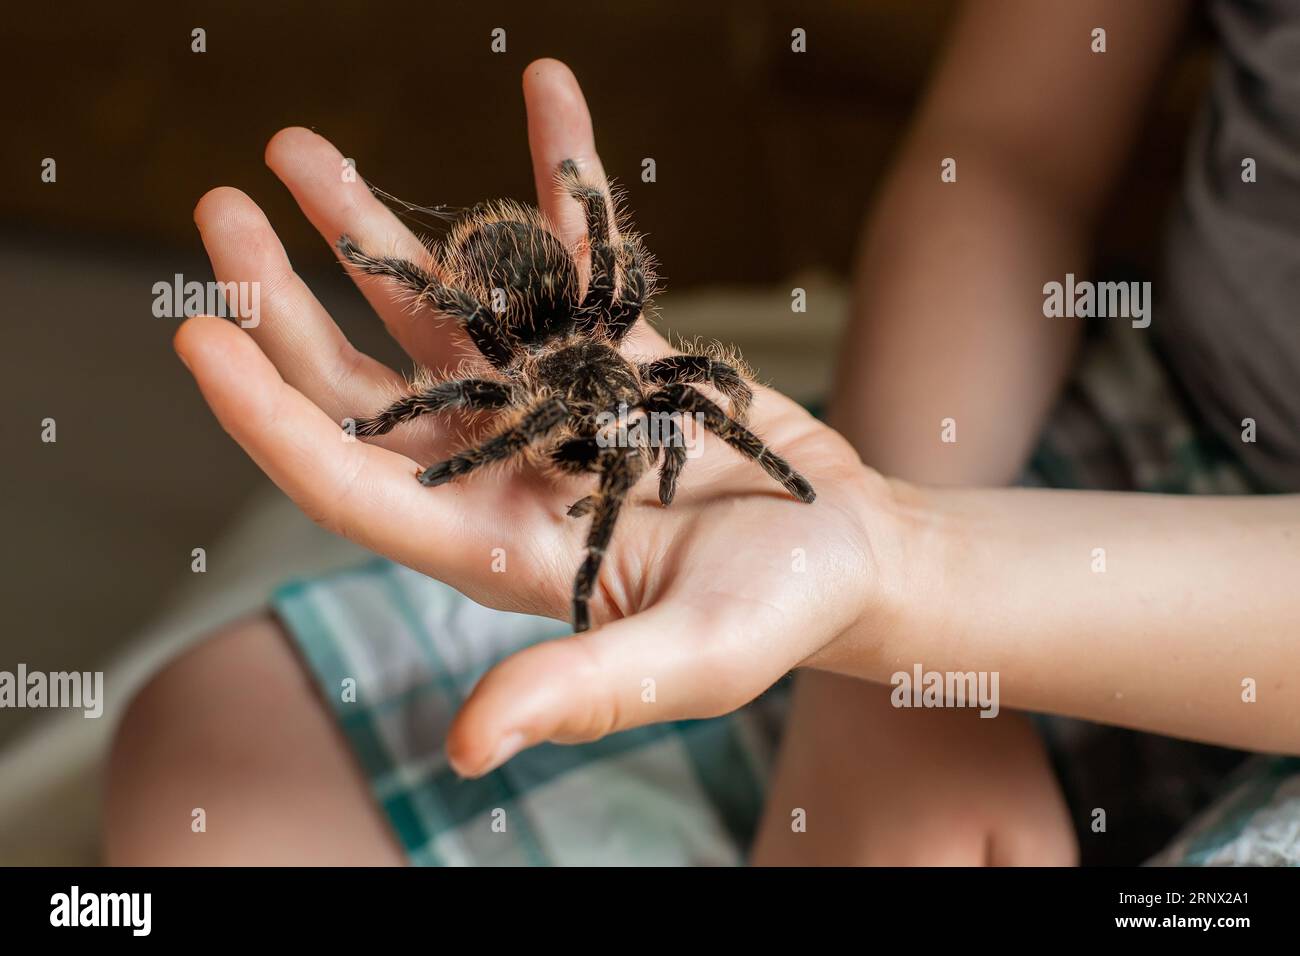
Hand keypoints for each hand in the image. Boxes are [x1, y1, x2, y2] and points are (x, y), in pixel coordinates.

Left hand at [176, 59, 901, 776]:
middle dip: (287, 300)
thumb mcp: (693, 659)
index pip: (350, 479)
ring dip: (376, 228)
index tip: (197, 332)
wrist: (849, 550)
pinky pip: (574, 252)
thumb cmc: (776, 618)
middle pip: (364, 380)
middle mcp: (499, 464)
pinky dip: (561, 178)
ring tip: (304, 150)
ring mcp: (550, 397)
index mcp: (492, 544)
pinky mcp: (612, 346)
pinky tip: (545, 94)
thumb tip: (470, 748)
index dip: (270, 415)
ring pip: (441, 307)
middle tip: (222, 207)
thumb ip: (587, 690)